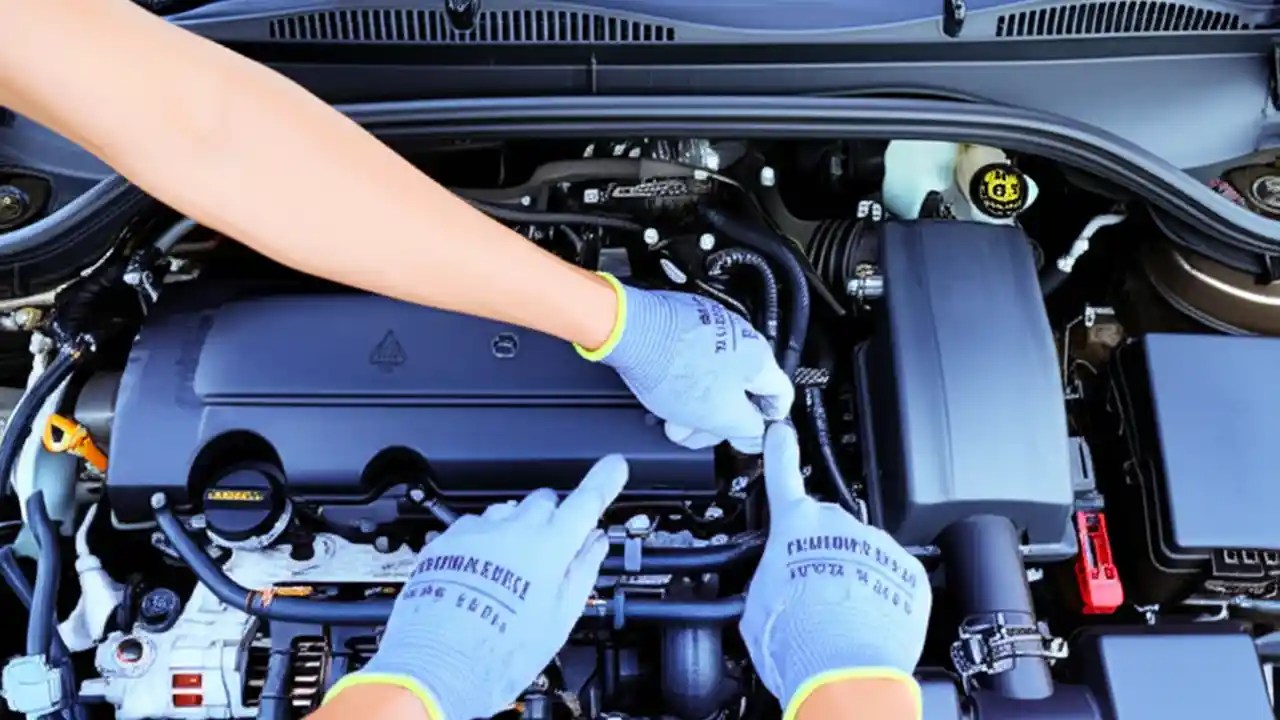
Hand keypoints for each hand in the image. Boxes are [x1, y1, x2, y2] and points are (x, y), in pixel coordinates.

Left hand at [325, 456, 627, 719]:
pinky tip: (480, 575)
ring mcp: (478, 531)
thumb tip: (596, 545)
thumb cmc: (500, 651)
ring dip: (515, 529)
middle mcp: (514, 529)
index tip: (615, 466)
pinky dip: (483, 542)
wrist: (438, 664)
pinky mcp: (448, 539)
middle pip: (544, 501)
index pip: (587, 501)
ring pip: (507, 512)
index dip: (604, 480)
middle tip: (552, 552)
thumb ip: (582, 571)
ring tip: (509, 573)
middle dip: (553, 517)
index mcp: (550, 547)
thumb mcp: (559, 618)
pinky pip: (474, 527)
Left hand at [578, 275, 793, 453]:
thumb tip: (755, 437)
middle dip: (717, 419)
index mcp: (759, 358)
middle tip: (696, 433)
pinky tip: (662, 395)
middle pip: (741, 390)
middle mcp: (740, 336)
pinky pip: (692, 360)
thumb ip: (746, 429)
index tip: (750, 433)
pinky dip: (680, 381)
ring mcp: (712, 327)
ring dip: (694, 406)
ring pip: (713, 378)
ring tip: (671, 420)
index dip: (768, 421)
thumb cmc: (672, 365)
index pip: (781, 396)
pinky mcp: (685, 323)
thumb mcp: (719, 415)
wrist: (630, 331)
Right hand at [740, 424, 929, 716]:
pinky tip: (867, 622)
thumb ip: (766, 578)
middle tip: (811, 595)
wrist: (843, 668)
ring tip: (840, 618)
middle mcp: (838, 525)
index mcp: (794, 526)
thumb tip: (769, 587)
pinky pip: (892, 577)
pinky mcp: (908, 571)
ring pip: (863, 555)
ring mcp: (877, 545)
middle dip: (822, 555)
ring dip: (853, 578)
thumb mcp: (756, 603)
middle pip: (827, 529)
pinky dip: (882, 596)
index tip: (782, 431)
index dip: (781, 450)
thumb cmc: (794, 638)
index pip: (783, 475)